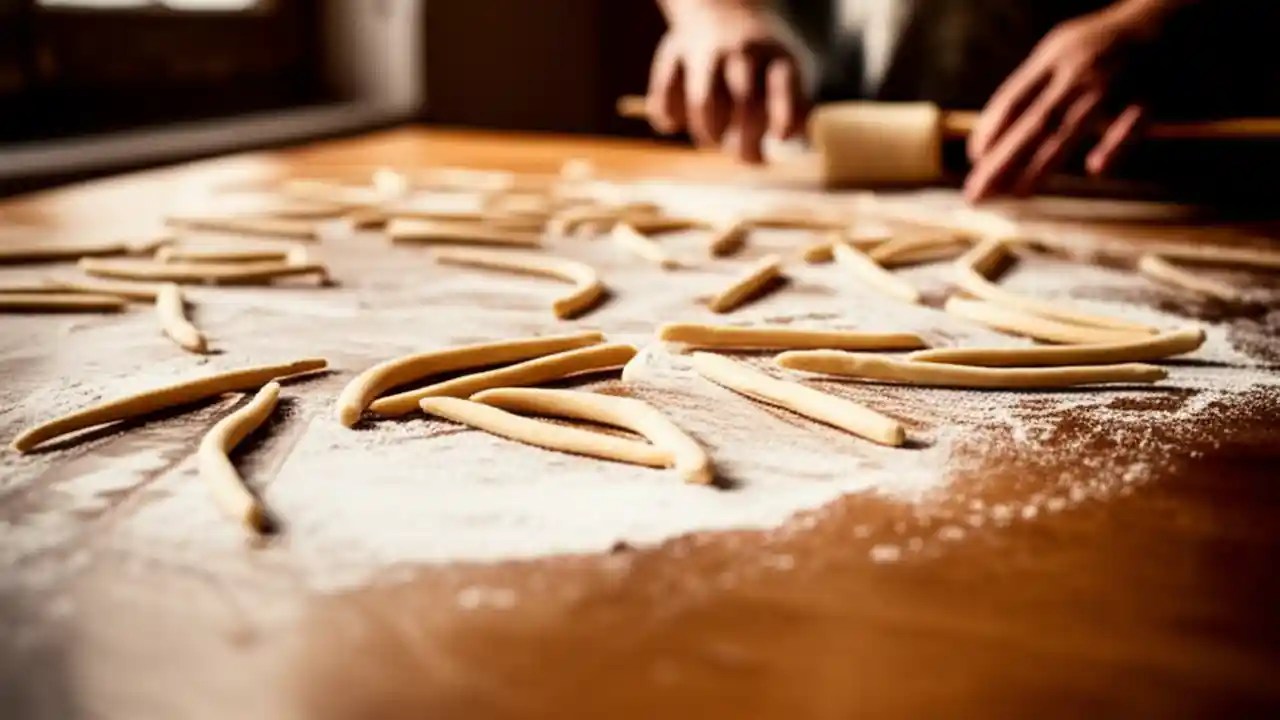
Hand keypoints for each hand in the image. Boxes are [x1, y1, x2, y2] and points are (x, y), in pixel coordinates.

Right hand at [647, 3, 812, 162]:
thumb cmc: (764, 60)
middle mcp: (743, 51)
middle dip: (744, 143)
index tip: (779, 138)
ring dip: (708, 134)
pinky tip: (678, 123)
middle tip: (744, 154)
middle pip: (745, 103)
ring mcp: (706, 51)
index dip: (783, 118)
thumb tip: (794, 142)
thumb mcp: (792, 72)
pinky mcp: (673, 55)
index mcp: (778, 56)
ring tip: (713, 139)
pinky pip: (665, 96)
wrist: (724, 8)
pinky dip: (669, 120)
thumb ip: (799, 109)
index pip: (784, 85)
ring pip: (703, 103)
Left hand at [964, 3, 1163, 201]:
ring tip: (1016, 193)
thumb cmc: (1100, 43)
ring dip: (1044, 163)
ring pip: (1074, 128)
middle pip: (1035, 122)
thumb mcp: (1057, 51)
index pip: (1012, 99)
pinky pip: (1132, 124)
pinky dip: (1115, 145)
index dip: (990, 132)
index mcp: (1053, 59)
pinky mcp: (1149, 96)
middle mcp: (1079, 72)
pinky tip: (1096, 169)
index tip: (974, 162)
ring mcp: (1114, 85)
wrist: (1164, 16)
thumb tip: (986, 138)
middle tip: (977, 193)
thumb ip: (1026, 88)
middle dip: (1003, 160)